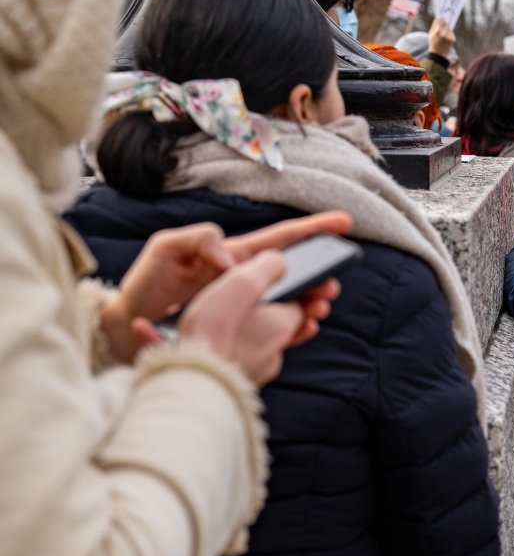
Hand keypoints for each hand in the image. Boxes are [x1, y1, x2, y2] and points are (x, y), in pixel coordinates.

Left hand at [100, 212, 352, 362]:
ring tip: (320, 307)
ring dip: (311, 303)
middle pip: (294, 273)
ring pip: (291, 302)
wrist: (128, 326)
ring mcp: (245, 307)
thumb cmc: (146, 283)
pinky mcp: (241, 332)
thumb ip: (199, 241)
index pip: (279, 240)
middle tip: (333, 283)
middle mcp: (244, 281)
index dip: (311, 229)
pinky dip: (296, 330)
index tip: (343, 223)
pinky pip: (277, 330)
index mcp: (233, 257)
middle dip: (320, 275)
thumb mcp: (166, 248)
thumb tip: (233, 261)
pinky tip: (306, 329)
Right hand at [429, 17, 455, 57]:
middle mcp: (444, 34)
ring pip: (450, 28)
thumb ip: (433, 26)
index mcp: (438, 32)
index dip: (441, 19)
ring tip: (445, 29)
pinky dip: (450, 33)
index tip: (442, 17)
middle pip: (446, 24)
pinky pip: (452, 33)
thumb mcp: (431, 34)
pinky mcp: (453, 40)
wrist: (438, 54)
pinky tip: (446, 36)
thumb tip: (436, 19)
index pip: (441, 21)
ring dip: (448, 27)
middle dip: (445, 22)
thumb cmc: (433, 43)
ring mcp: (449, 37)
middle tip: (445, 20)